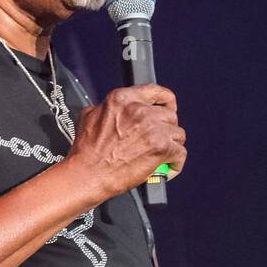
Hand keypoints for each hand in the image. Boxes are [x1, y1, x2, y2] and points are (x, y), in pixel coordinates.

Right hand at [68, 84, 185, 196]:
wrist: (87, 175)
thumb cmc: (86, 152)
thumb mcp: (89, 117)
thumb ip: (107, 109)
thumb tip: (116, 112)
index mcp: (123, 99)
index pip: (156, 91)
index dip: (165, 101)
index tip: (168, 108)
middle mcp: (140, 110)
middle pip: (170, 115)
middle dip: (166, 130)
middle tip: (158, 141)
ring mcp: (153, 128)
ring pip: (177, 134)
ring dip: (171, 146)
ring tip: (162, 156)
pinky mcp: (161, 148)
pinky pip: (180, 153)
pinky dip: (175, 163)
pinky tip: (166, 168)